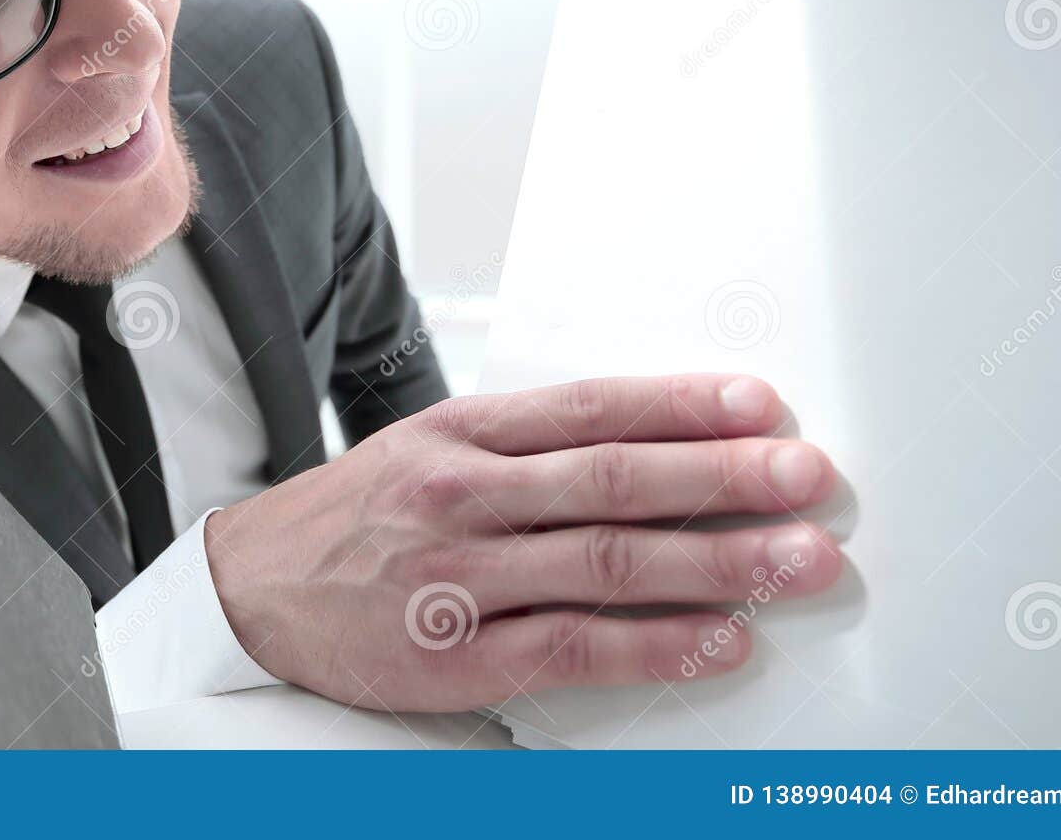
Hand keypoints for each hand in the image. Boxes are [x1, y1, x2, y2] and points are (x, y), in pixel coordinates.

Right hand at [205, 374, 840, 712]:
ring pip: (606, 561)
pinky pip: (573, 647)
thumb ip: (526, 444)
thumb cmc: (357, 513)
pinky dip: (655, 644)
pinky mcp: (457, 654)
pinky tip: (720, 640)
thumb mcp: (428, 446)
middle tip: (807, 479)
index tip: (761, 407)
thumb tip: (646, 438)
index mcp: (462, 433)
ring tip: (796, 558)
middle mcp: (465, 494)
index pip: (592, 408)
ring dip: (715, 560)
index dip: (683, 406)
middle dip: (722, 477)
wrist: (253, 586)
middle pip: (613, 479)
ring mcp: (461, 575)